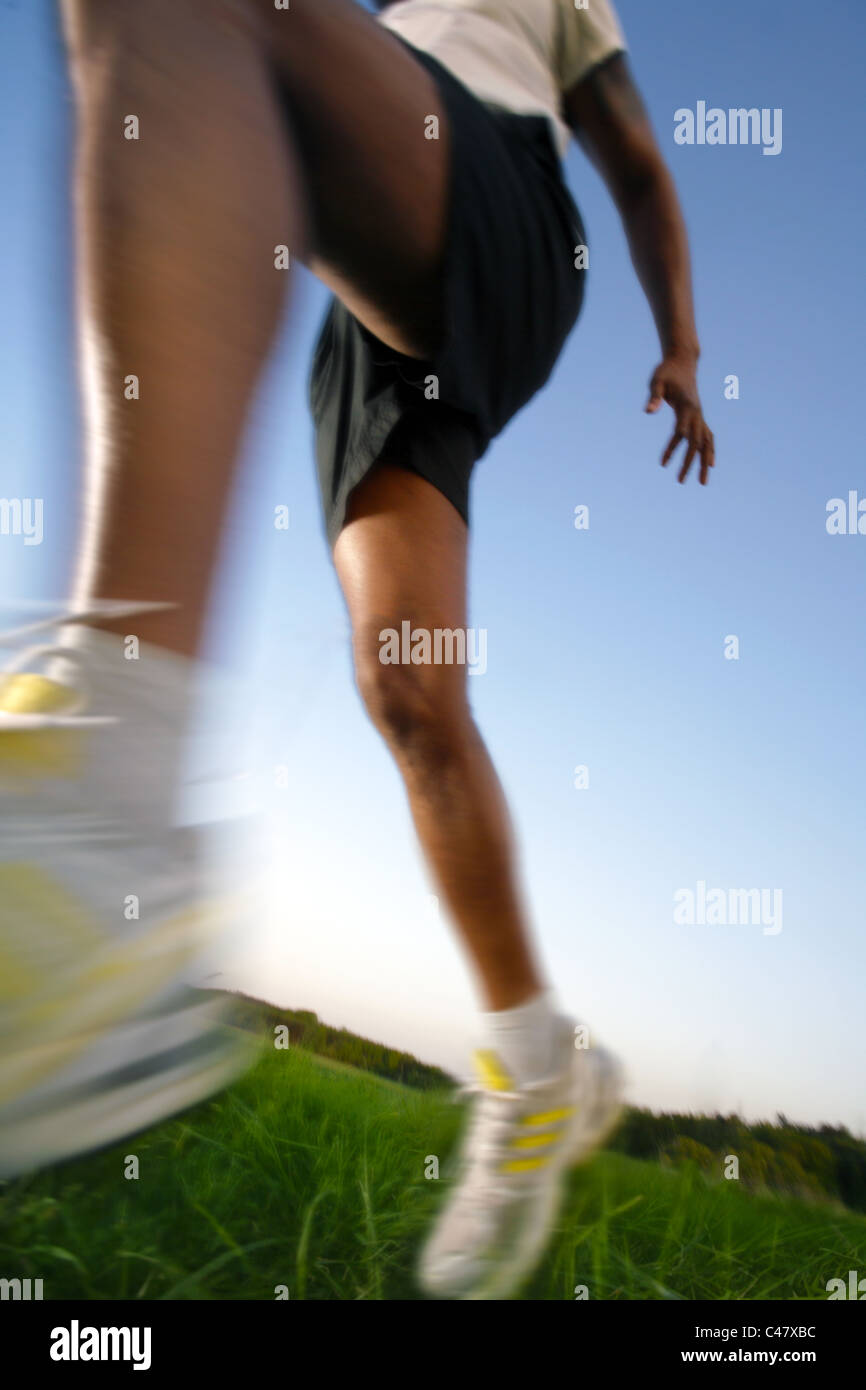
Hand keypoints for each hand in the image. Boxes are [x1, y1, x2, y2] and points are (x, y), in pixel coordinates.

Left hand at [645, 356, 714, 483]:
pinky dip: (707, 451)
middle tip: (681, 481)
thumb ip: (654, 396)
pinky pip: (705, 437)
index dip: (675, 444)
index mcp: (686, 406)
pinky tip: (707, 466)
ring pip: (705, 443)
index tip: (665, 461)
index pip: (681, 428)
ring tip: (702, 483)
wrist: (683, 361)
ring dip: (703, 463)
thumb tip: (649, 412)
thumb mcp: (657, 381)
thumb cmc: (666, 371)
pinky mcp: (698, 417)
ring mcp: (699, 416)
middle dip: (689, 462)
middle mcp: (696, 413)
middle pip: (695, 442)